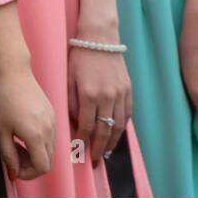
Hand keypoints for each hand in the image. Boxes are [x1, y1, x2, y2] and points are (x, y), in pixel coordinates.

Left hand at [0, 63, 53, 181]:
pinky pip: (51, 136)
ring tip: (17, 142)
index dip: (28, 173)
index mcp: (36, 136)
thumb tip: (13, 172)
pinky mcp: (53, 115)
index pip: (42, 168)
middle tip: (14, 155)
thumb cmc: (4, 98)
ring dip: (35, 153)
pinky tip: (24, 131)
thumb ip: (8, 154)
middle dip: (31, 164)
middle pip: (48, 161)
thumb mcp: (1, 129)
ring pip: (50, 149)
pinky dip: (40, 141)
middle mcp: (49, 131)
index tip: (15, 168)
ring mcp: (53, 122)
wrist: (14, 73)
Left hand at [67, 45, 130, 162]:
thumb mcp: (68, 77)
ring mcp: (120, 94)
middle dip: (99, 147)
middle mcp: (107, 97)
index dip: (83, 140)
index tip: (79, 149)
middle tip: (94, 159)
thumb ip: (71, 101)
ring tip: (106, 152)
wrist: (100, 38)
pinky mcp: (128, 90)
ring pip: (118, 125)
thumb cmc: (79, 56)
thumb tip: (73, 121)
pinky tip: (116, 134)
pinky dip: (122, 127)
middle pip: (105, 130)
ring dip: (113, 141)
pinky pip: (127, 114)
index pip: (87, 125)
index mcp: (89, 94)